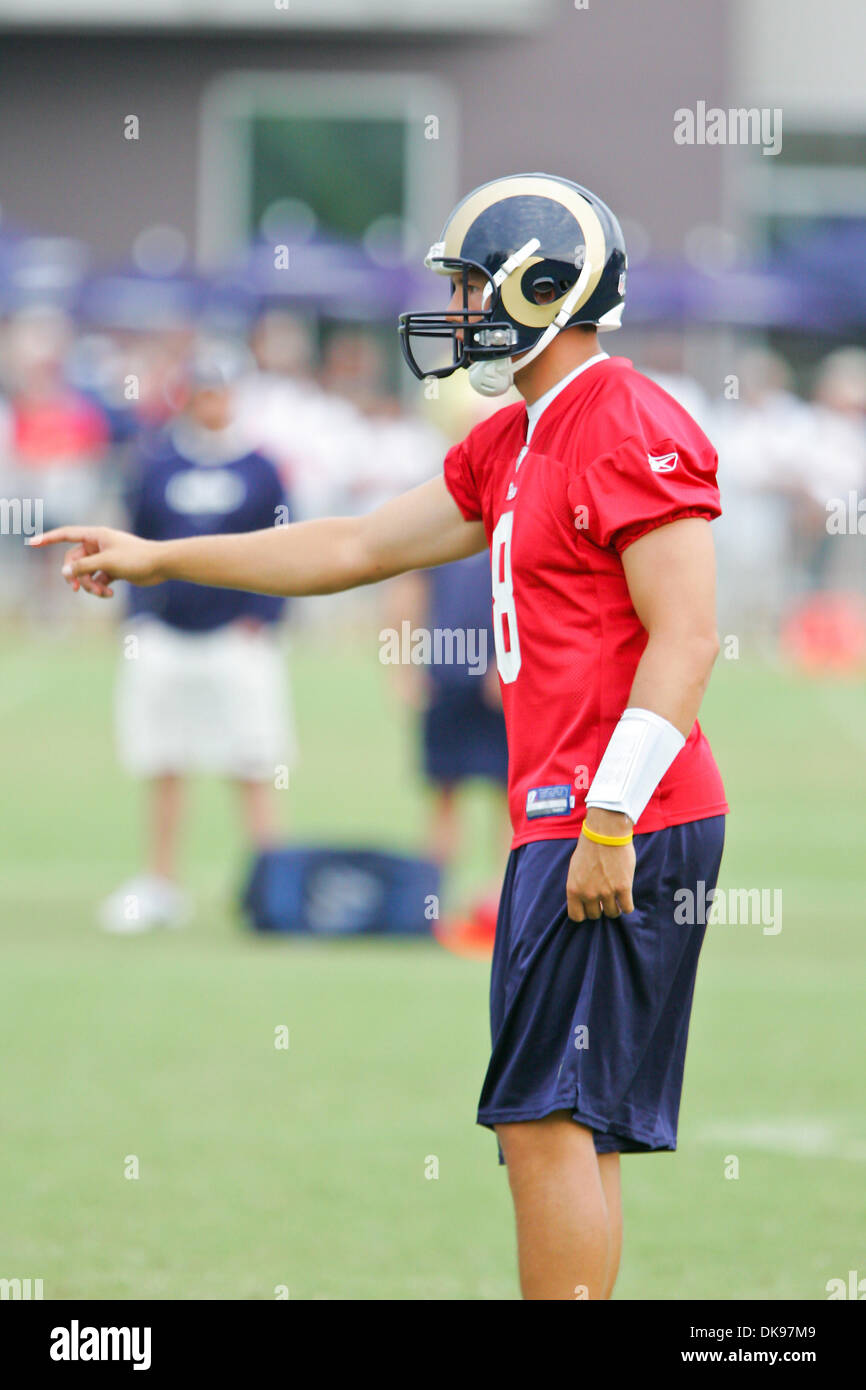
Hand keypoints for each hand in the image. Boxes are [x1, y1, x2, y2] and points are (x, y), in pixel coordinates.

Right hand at [26, 525, 164, 598]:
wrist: (162, 565)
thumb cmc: (137, 558)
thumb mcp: (107, 563)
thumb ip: (84, 568)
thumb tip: (65, 573)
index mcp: (96, 535)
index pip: (66, 535)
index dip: (48, 538)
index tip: (32, 543)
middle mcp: (99, 545)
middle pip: (74, 560)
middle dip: (76, 575)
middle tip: (76, 588)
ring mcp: (106, 557)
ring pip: (86, 572)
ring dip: (90, 585)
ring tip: (102, 594)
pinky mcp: (113, 569)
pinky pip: (97, 579)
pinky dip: (100, 588)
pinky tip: (109, 594)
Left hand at [566, 808, 635, 922]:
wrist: (605, 833)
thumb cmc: (589, 847)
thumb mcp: (575, 869)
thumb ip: (579, 886)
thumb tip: (586, 900)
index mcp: (573, 889)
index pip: (576, 916)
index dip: (584, 913)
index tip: (590, 906)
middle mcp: (588, 894)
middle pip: (595, 915)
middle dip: (600, 908)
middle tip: (605, 897)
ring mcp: (606, 892)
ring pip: (613, 913)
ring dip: (615, 907)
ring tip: (616, 897)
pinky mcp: (623, 888)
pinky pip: (627, 908)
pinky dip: (627, 905)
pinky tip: (626, 896)